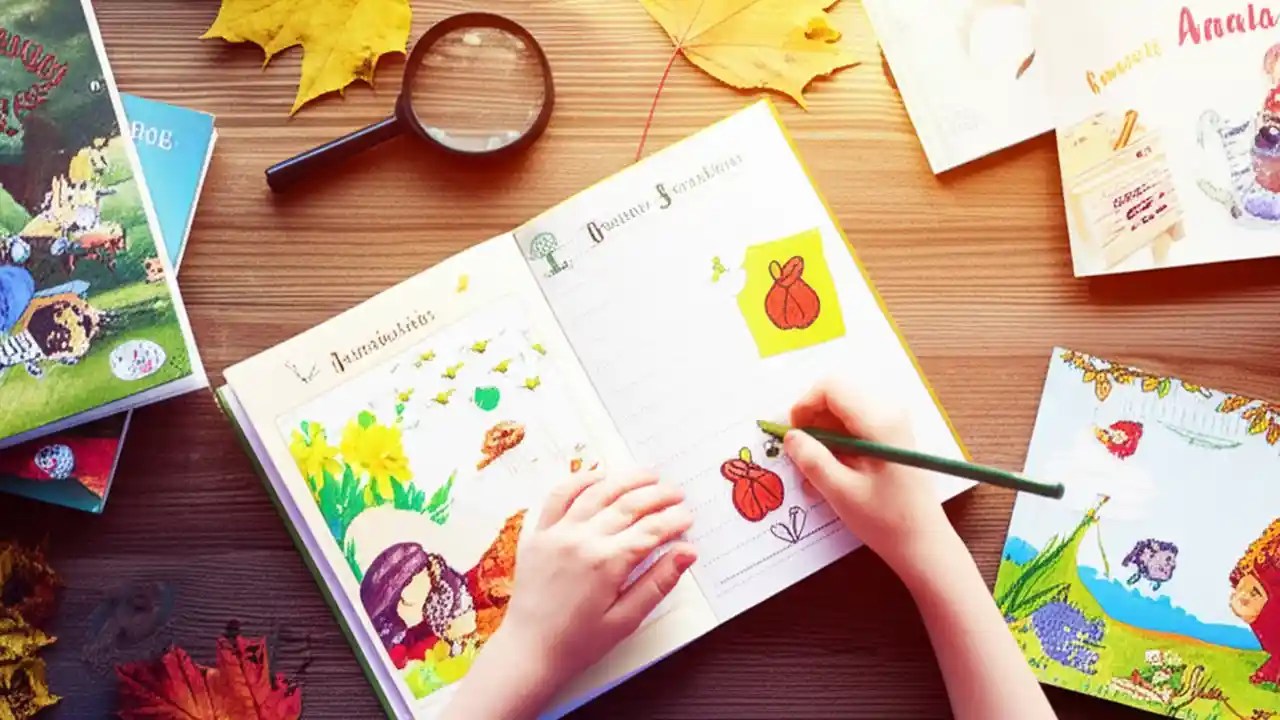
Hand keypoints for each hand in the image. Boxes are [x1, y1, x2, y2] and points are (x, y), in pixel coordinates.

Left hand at [445, 471, 695, 718]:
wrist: (529, 650)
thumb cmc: (578, 642)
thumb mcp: (626, 619)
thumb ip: (658, 582)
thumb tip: (688, 552)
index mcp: (606, 563)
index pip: (651, 530)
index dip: (674, 520)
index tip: (688, 517)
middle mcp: (581, 540)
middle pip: (628, 504)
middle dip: (658, 495)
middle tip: (677, 493)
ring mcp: (556, 532)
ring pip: (597, 491)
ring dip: (626, 479)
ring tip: (648, 476)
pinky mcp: (538, 533)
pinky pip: (559, 495)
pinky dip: (581, 480)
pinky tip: (600, 477)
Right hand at [783, 377, 950, 578]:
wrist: (923, 543)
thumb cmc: (886, 520)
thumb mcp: (840, 491)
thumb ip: (812, 459)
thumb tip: (790, 436)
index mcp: (880, 421)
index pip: (831, 387)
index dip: (803, 405)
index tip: (791, 433)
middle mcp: (889, 413)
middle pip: (836, 397)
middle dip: (811, 421)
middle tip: (798, 454)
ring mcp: (891, 425)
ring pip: (841, 413)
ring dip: (821, 436)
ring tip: (812, 472)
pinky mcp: (890, 438)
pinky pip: (853, 428)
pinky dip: (835, 445)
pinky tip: (829, 474)